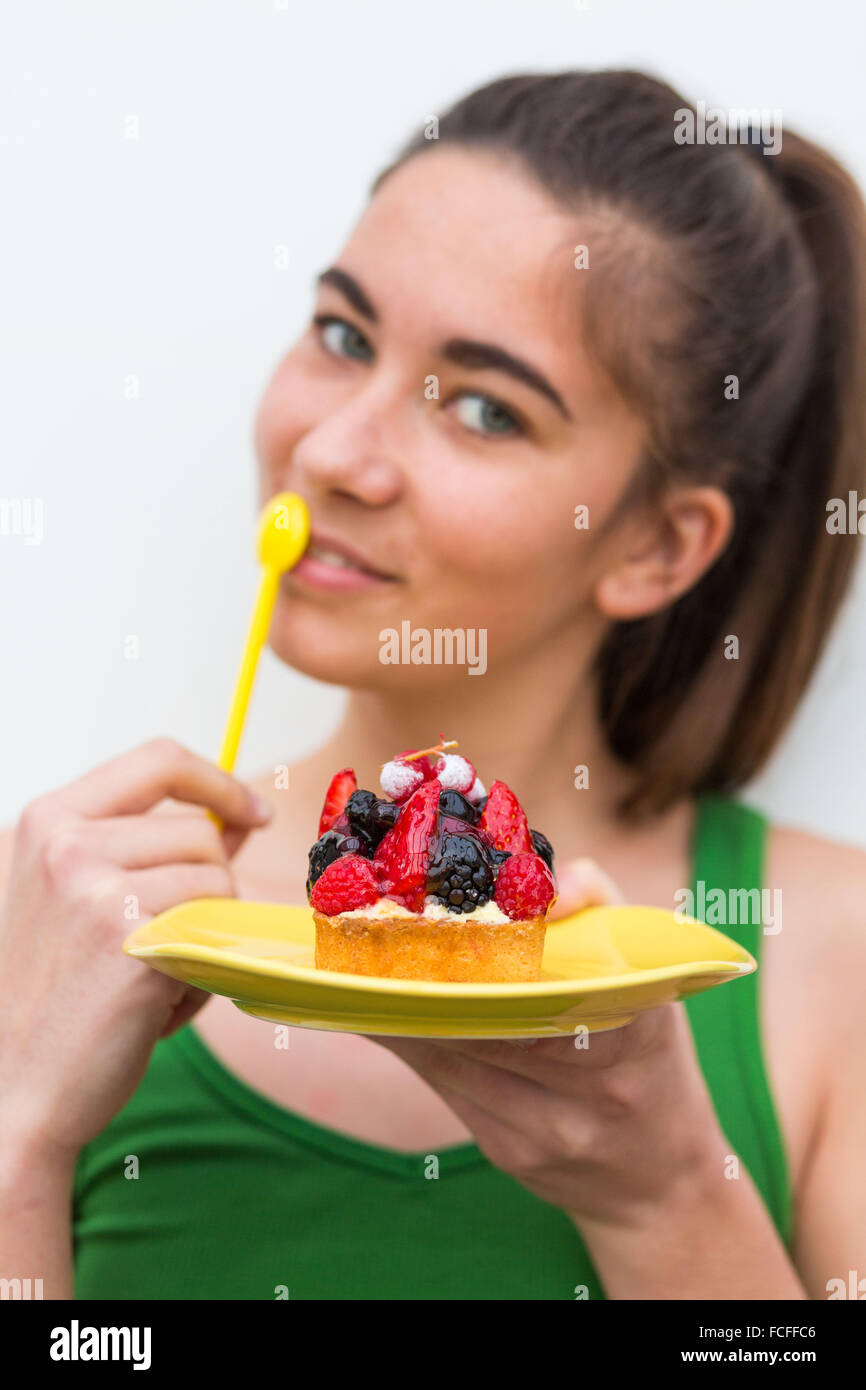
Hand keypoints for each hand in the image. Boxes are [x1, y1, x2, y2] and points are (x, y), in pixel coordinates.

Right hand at [0, 738, 271, 1162]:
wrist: (13, 1091)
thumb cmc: (56, 998)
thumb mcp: (78, 897)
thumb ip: (148, 849)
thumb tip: (237, 819)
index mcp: (50, 819)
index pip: (161, 759)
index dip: (219, 782)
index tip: (252, 814)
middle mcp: (69, 844)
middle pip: (203, 832)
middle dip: (209, 888)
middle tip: (162, 946)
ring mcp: (98, 891)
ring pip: (220, 883)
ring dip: (206, 936)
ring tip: (151, 979)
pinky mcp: (135, 943)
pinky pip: (218, 934)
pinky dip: (204, 977)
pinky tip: (156, 1007)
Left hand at [373, 858, 726, 1232]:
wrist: (662, 1177)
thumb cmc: (651, 1053)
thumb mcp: (649, 974)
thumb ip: (600, 908)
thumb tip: (551, 878)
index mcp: (638, 1032)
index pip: (548, 991)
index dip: (484, 958)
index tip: (434, 922)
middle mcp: (595, 1089)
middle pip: (485, 1024)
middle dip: (428, 978)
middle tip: (375, 932)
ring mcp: (547, 1129)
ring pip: (451, 1056)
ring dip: (402, 1010)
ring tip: (361, 968)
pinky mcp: (508, 1151)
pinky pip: (443, 1085)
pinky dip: (410, 1043)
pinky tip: (379, 1013)